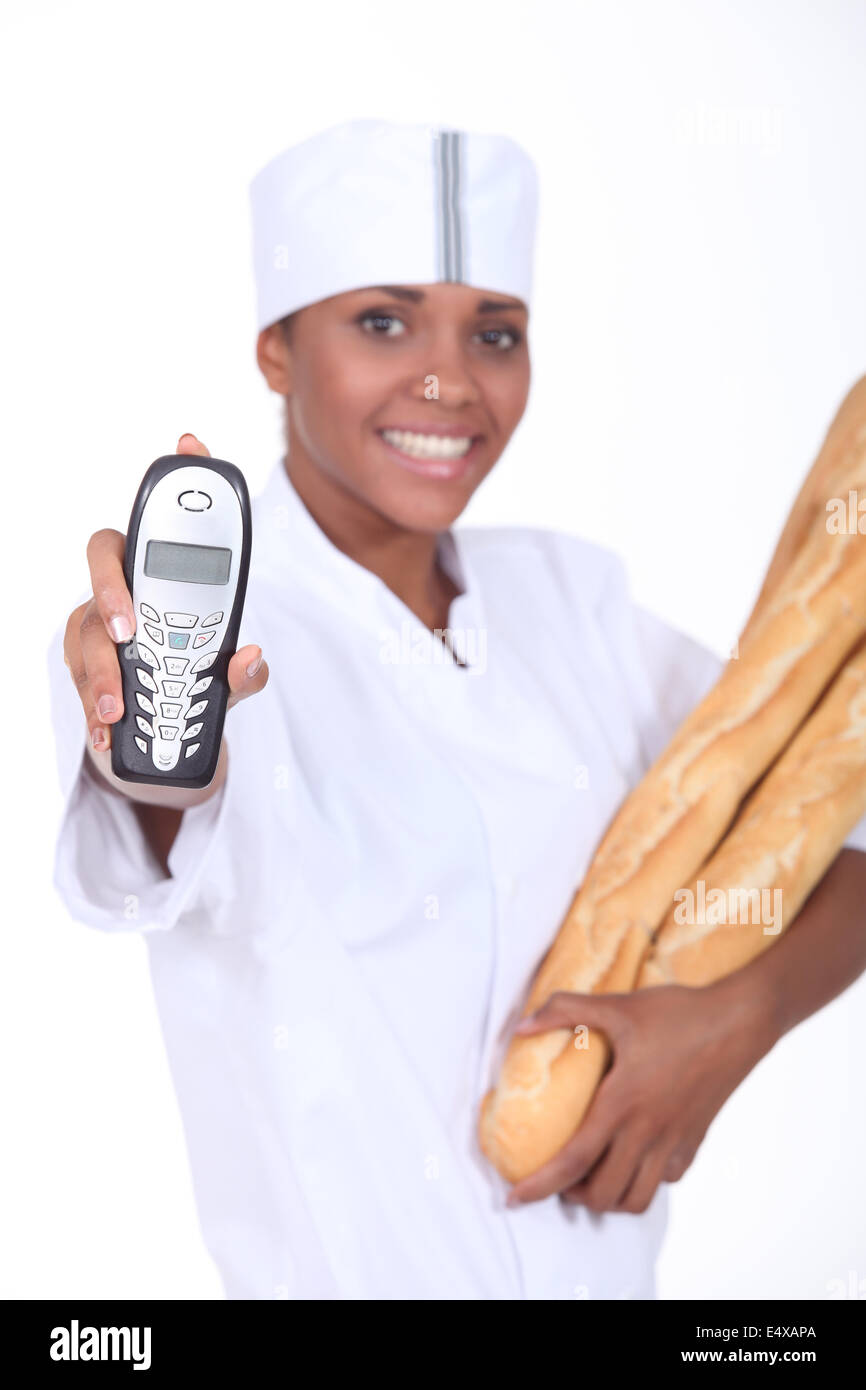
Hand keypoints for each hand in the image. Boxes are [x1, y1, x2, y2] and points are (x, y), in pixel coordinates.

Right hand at [62, 433, 266, 805]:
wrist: (164, 737)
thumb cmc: (194, 684)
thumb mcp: (228, 679)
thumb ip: (243, 672)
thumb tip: (250, 658)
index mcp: (163, 576)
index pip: (165, 515)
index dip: (180, 472)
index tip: (192, 441)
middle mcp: (124, 588)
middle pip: (106, 561)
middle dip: (115, 590)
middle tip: (132, 631)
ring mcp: (97, 624)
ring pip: (89, 630)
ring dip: (103, 670)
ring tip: (120, 707)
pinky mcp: (81, 664)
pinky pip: (79, 676)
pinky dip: (95, 705)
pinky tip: (108, 727)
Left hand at [505, 976, 776, 1213]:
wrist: (740, 1022)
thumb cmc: (679, 1013)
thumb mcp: (617, 1005)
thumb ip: (566, 1010)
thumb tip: (521, 1025)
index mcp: (622, 1103)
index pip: (573, 1160)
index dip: (539, 1185)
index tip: (513, 1199)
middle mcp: (648, 1132)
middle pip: (603, 1193)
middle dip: (572, 1196)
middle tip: (556, 1176)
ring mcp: (674, 1141)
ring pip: (636, 1198)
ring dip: (608, 1198)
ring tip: (591, 1176)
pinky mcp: (694, 1141)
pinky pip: (665, 1180)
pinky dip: (642, 1181)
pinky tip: (632, 1157)